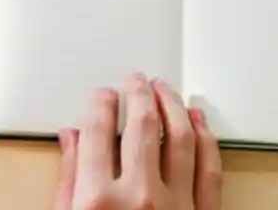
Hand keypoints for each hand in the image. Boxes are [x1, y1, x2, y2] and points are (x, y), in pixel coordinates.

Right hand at [54, 74, 222, 209]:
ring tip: (165, 90)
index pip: (99, 131)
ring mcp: (175, 206)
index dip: (101, 104)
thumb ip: (68, 181)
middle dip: (139, 93)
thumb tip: (71, 140)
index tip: (104, 95)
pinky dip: (205, 139)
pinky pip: (209, 169)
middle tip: (136, 81)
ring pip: (181, 139)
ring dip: (173, 106)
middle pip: (143, 125)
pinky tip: (198, 122)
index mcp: (98, 200)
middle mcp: (139, 198)